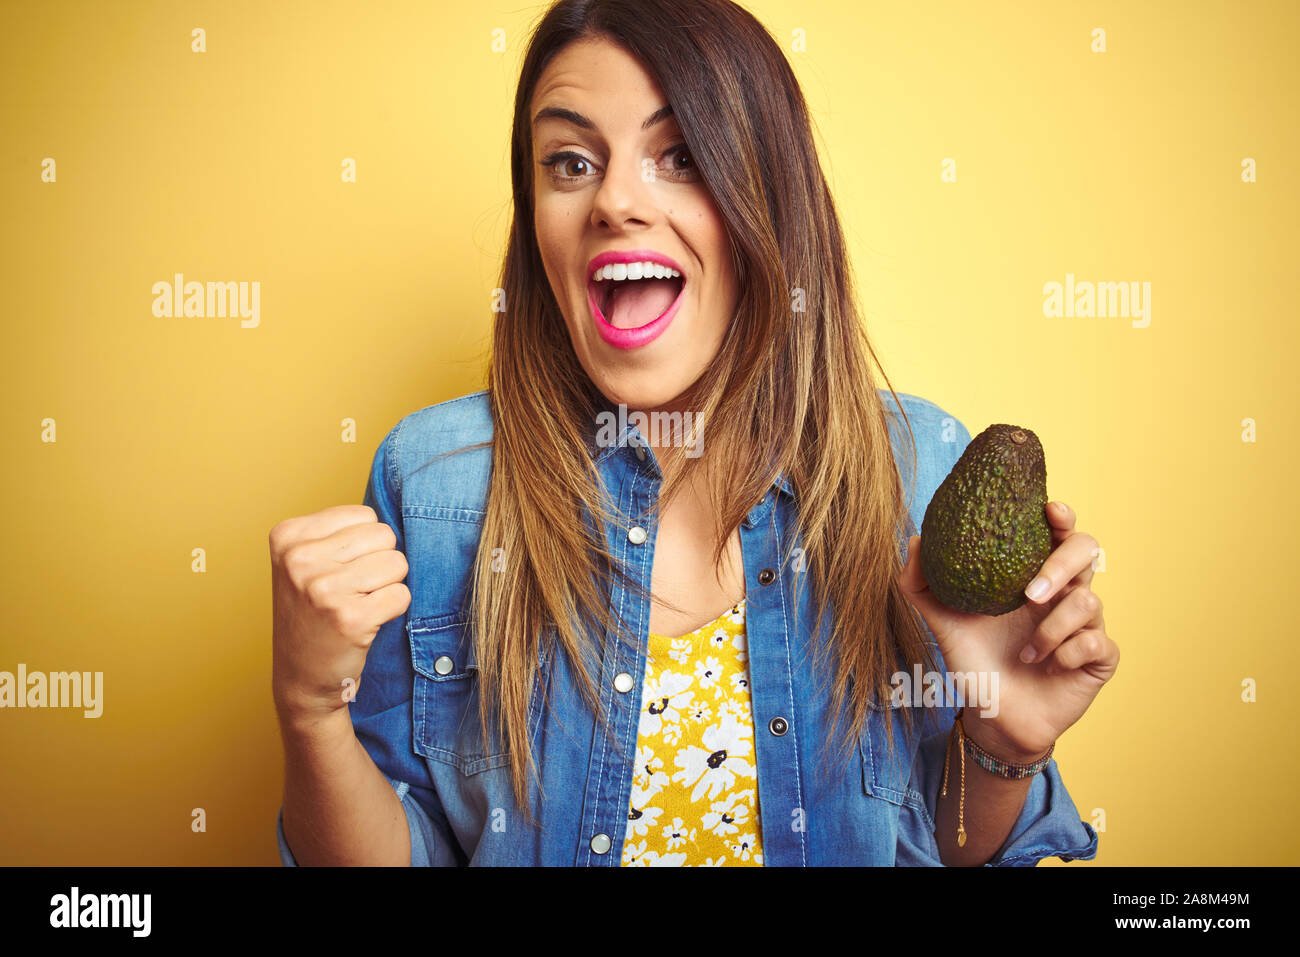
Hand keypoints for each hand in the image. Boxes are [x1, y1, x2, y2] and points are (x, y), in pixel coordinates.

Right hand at [269, 505, 410, 727]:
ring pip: (397, 563)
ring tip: (358, 605)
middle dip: (380, 563)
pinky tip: (366, 623)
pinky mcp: (350, 618)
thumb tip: (398, 511)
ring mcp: (323, 589)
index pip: (365, 515)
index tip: (338, 572)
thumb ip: (339, 532)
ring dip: (387, 587)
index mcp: (287, 536)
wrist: (301, 678)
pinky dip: (393, 609)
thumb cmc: (312, 614)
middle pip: (384, 536)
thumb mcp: (304, 562)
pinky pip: (402, 594)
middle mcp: (300, 559)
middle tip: (353, 591)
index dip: (364, 545)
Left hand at [897, 501, 1118, 762]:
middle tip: (1030, 593)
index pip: (1057, 533)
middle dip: (1061, 565)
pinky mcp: (1098, 658)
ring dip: (1051, 628)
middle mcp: (1062, 594)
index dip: (1061, 517)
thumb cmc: (974, 662)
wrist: (992, 717)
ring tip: (1026, 652)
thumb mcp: (942, 622)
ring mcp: (1085, 625)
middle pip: (1087, 551)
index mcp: (1032, 576)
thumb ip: (922, 584)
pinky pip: (1098, 643)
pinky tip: (1049, 667)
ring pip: (1089, 602)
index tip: (1049, 511)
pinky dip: (1069, 654)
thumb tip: (916, 541)